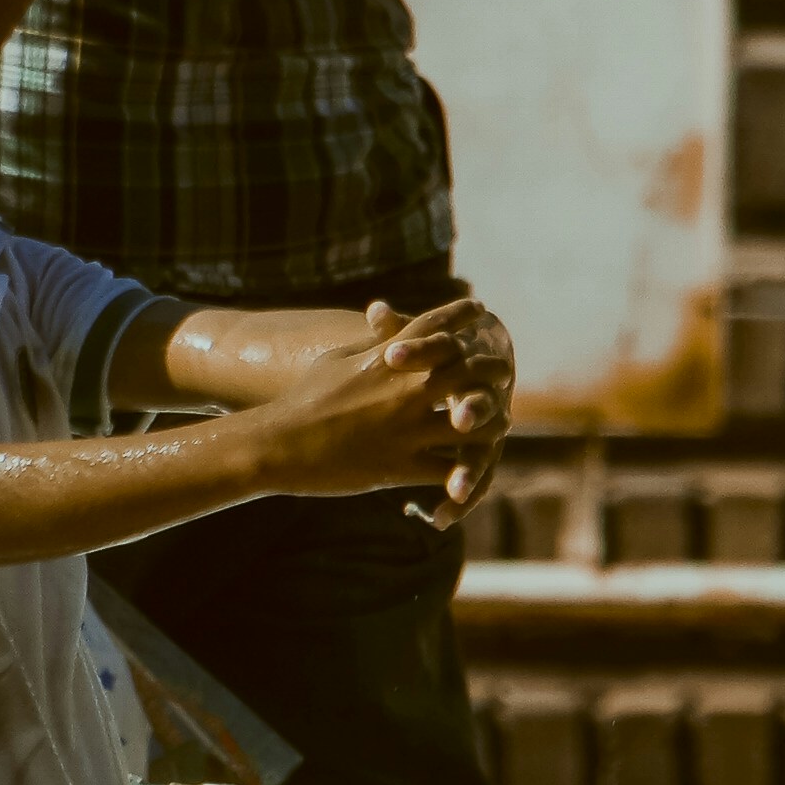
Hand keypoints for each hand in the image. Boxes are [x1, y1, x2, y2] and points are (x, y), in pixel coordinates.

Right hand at [251, 307, 507, 513]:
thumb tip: (384, 320)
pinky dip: (463, 476)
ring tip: (499, 423)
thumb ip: (369, 343)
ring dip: (489, 423)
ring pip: (474, 423)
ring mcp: (408, 428)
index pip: (435, 326)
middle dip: (491, 370)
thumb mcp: (336, 360)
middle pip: (469, 371)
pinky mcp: (403, 466)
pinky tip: (470, 475)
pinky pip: (449, 471)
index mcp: (388, 358)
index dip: (460, 315)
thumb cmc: (304, 399)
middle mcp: (406, 389)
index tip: (478, 309)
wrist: (281, 444)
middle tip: (502, 373)